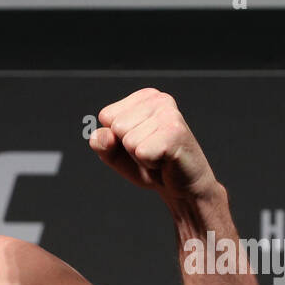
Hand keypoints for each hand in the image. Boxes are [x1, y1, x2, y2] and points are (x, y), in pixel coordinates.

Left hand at [90, 88, 217, 200]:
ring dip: (140, 156)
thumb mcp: (117, 154)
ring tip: (158, 155)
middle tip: (150, 151)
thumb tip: (102, 135)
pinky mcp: (175, 132)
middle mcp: (159, 100)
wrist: (181, 185)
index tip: (138, 142)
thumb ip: (102, 143)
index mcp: (144, 98)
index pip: (106, 115)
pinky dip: (150, 163)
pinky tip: (165, 160)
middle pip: (117, 127)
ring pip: (128, 141)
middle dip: (128, 148)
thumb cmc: (152, 165)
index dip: (116, 138)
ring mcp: (169, 114)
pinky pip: (142, 152)